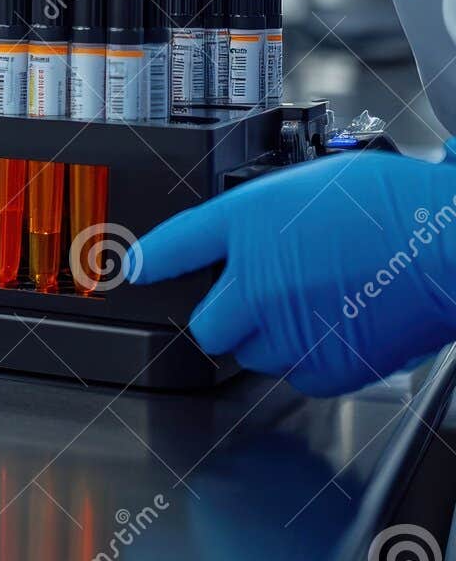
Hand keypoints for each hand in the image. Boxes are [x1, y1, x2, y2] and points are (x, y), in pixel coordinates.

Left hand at [127, 151, 455, 394]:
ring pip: (254, 353)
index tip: (135, 271)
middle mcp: (259, 285)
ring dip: (271, 336)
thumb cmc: (389, 206)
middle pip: (211, 324)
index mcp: (250, 228)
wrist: (452, 244)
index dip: (150, 260)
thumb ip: (241, 222)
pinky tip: (339, 323)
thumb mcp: (299, 185)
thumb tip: (186, 251)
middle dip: (229, 314)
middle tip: (264, 294)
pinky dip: (311, 359)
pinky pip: (299, 375)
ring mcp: (291, 332)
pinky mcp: (329, 368)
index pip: (176, 247)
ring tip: (318, 301)